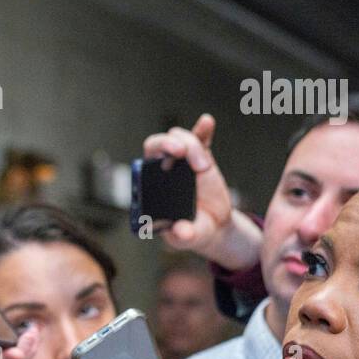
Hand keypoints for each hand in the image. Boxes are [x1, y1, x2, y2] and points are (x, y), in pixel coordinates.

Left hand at [142, 114, 260, 270]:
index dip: (152, 161)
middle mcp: (164, 170)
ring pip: (181, 140)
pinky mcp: (201, 158)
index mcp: (153, 186)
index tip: (166, 159)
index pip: (146, 164)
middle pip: (159, 145)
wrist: (212, 226)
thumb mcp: (188, 237)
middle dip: (167, 143)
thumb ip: (184, 235)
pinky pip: (201, 139)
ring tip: (204, 166)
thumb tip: (182, 232)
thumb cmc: (191, 230)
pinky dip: (203, 130)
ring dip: (192, 146)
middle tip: (181, 152)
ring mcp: (183, 162)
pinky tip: (206, 122)